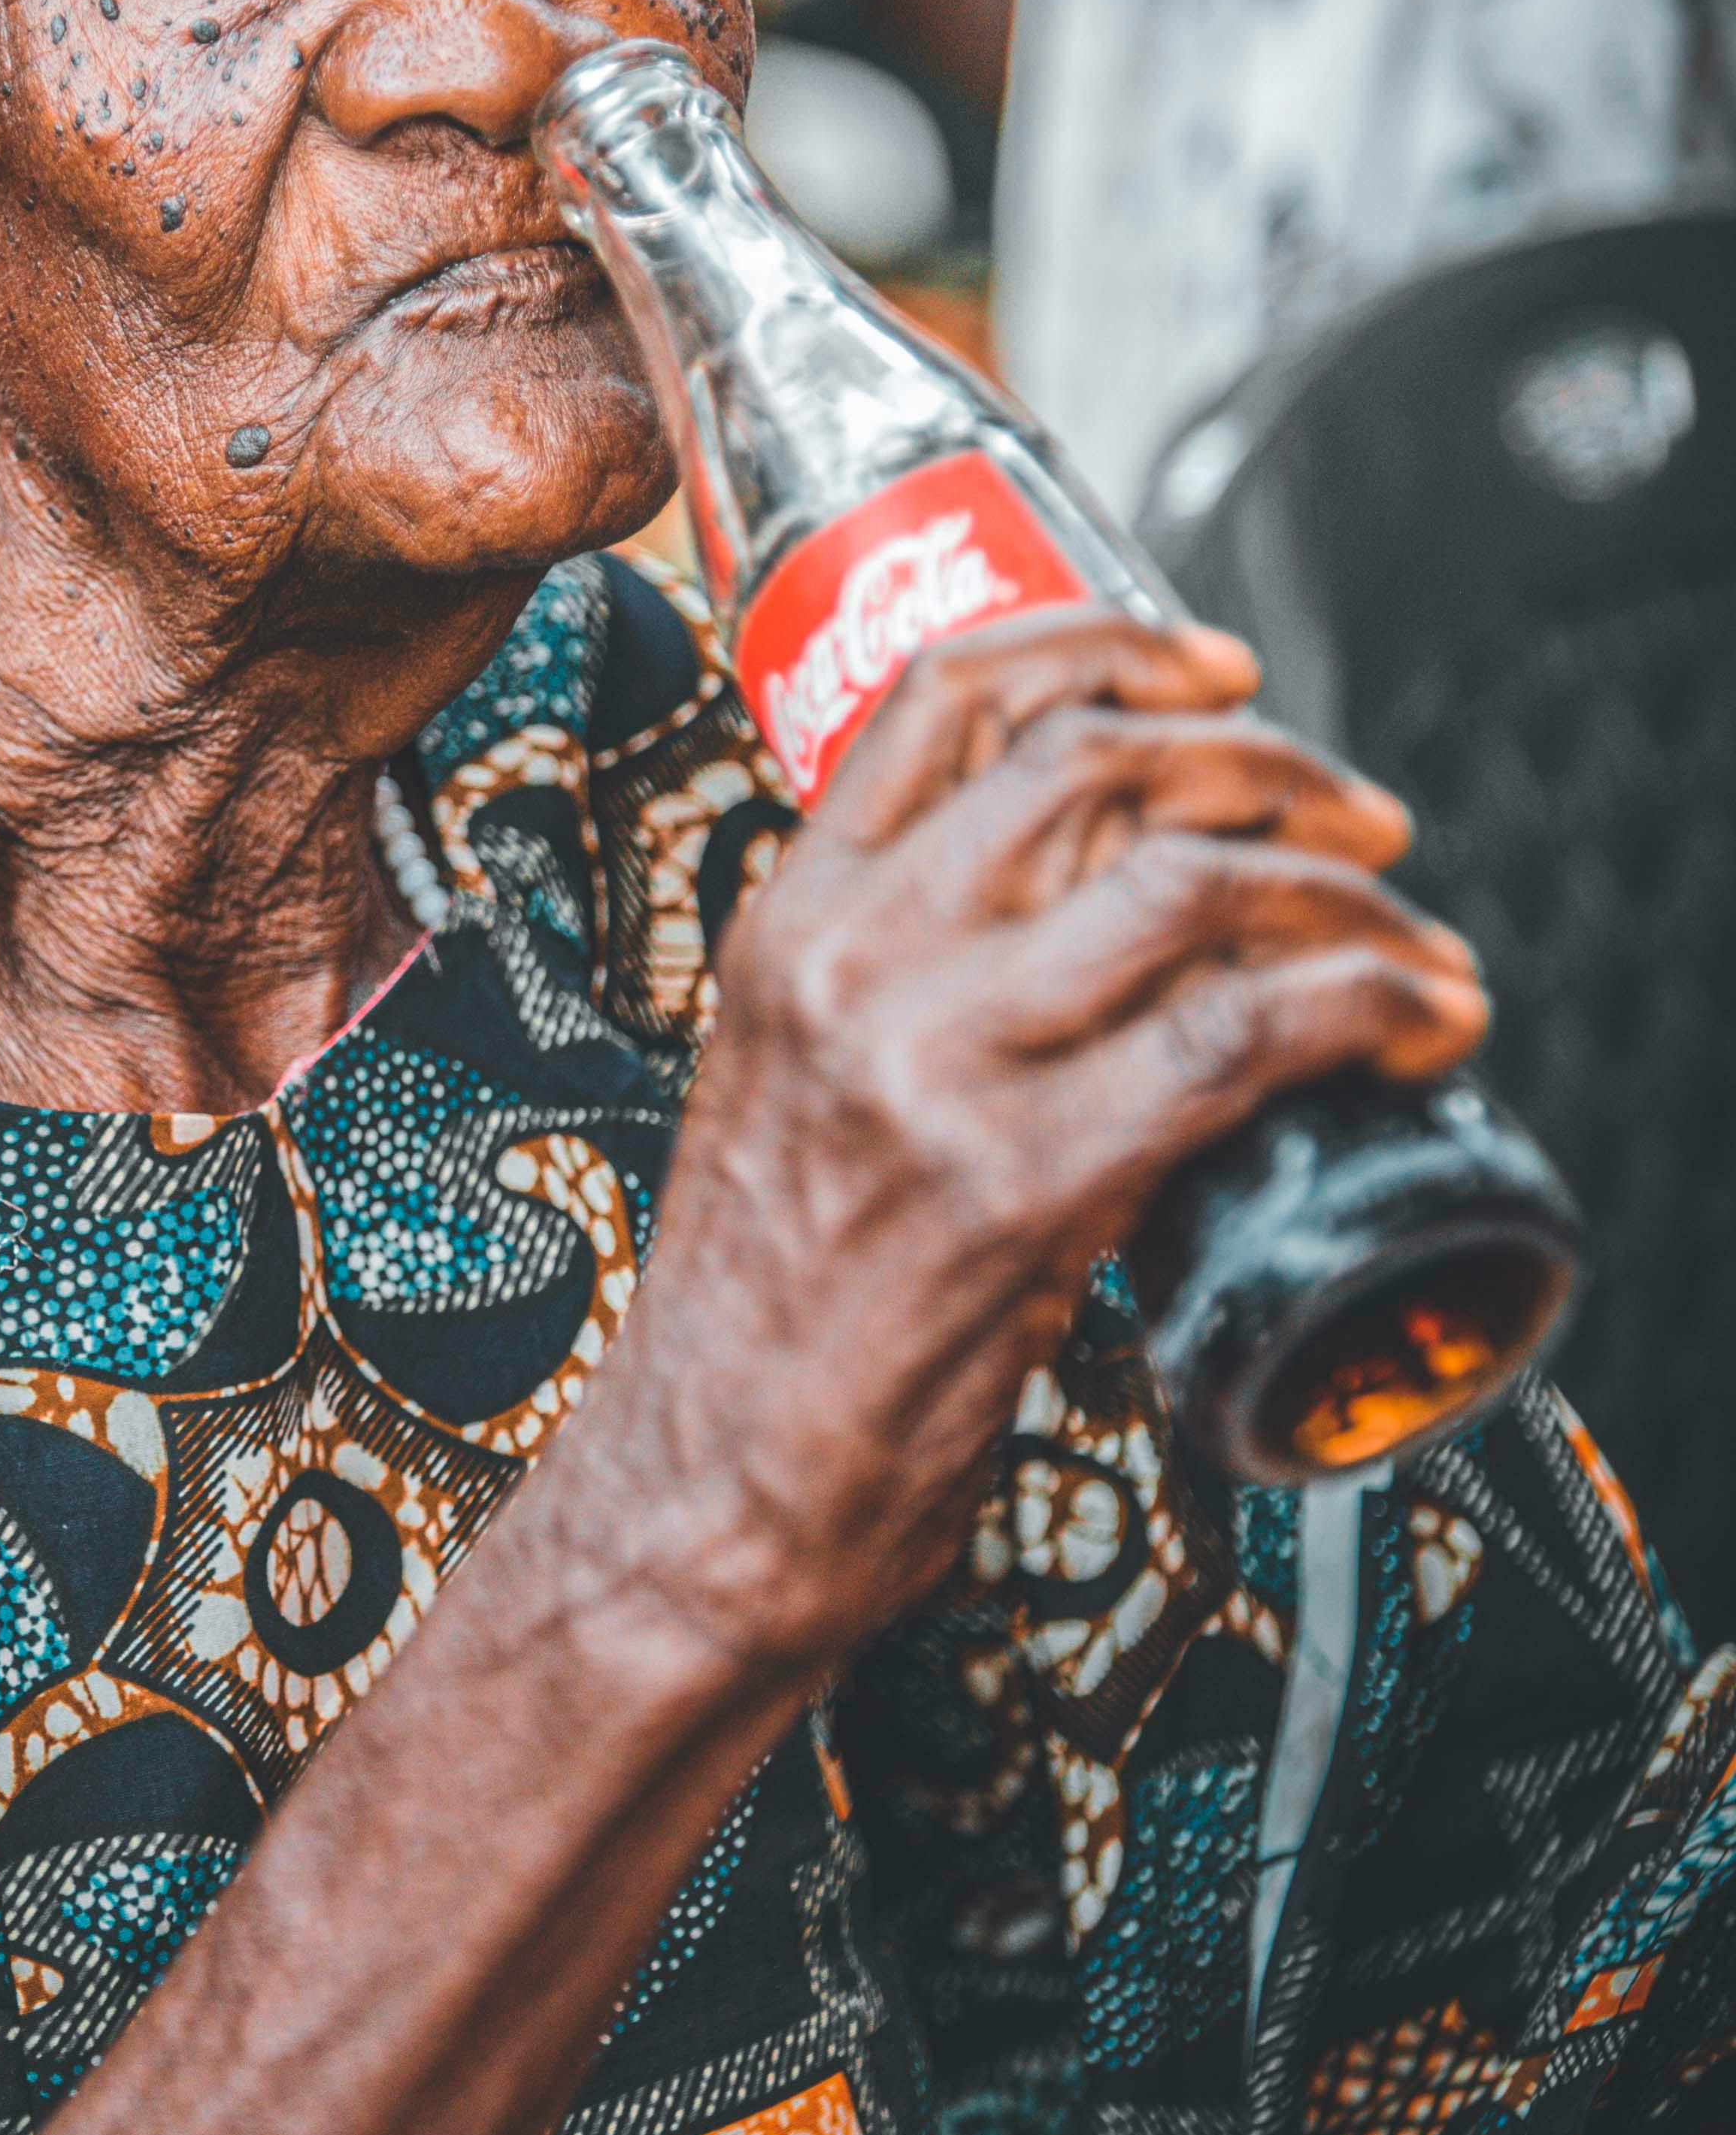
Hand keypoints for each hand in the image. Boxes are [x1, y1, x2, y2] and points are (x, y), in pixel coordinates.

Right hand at [543, 607, 1487, 1693]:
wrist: (710, 1489)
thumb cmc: (768, 1307)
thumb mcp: (787, 1077)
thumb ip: (901, 975)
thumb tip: (1098, 902)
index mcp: (786, 922)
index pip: (946, 694)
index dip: (1110, 644)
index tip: (1219, 668)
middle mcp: (852, 966)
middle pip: (1095, 762)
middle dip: (1267, 760)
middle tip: (1358, 814)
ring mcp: (933, 1072)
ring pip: (1189, 885)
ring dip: (1344, 890)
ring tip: (1413, 938)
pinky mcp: (1024, 1187)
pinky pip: (1242, 1038)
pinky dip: (1368, 1005)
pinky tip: (1424, 1023)